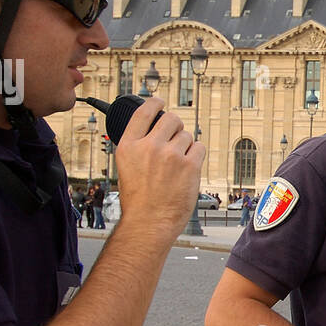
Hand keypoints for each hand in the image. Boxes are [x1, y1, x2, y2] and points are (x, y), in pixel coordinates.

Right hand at [113, 96, 203, 238]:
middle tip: (175, 137)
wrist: (149, 223)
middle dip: (176, 126)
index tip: (160, 101)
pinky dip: (197, 155)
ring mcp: (170, 155)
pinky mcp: (189, 165)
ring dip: (186, 146)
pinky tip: (189, 168)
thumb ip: (138, 147)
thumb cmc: (138, 201)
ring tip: (178, 165)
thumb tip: (153, 131)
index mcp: (128, 145)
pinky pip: (199, 148)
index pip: (143, 112)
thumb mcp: (126, 168)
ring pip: (187, 135)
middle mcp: (149, 146)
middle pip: (171, 118)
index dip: (155, 102)